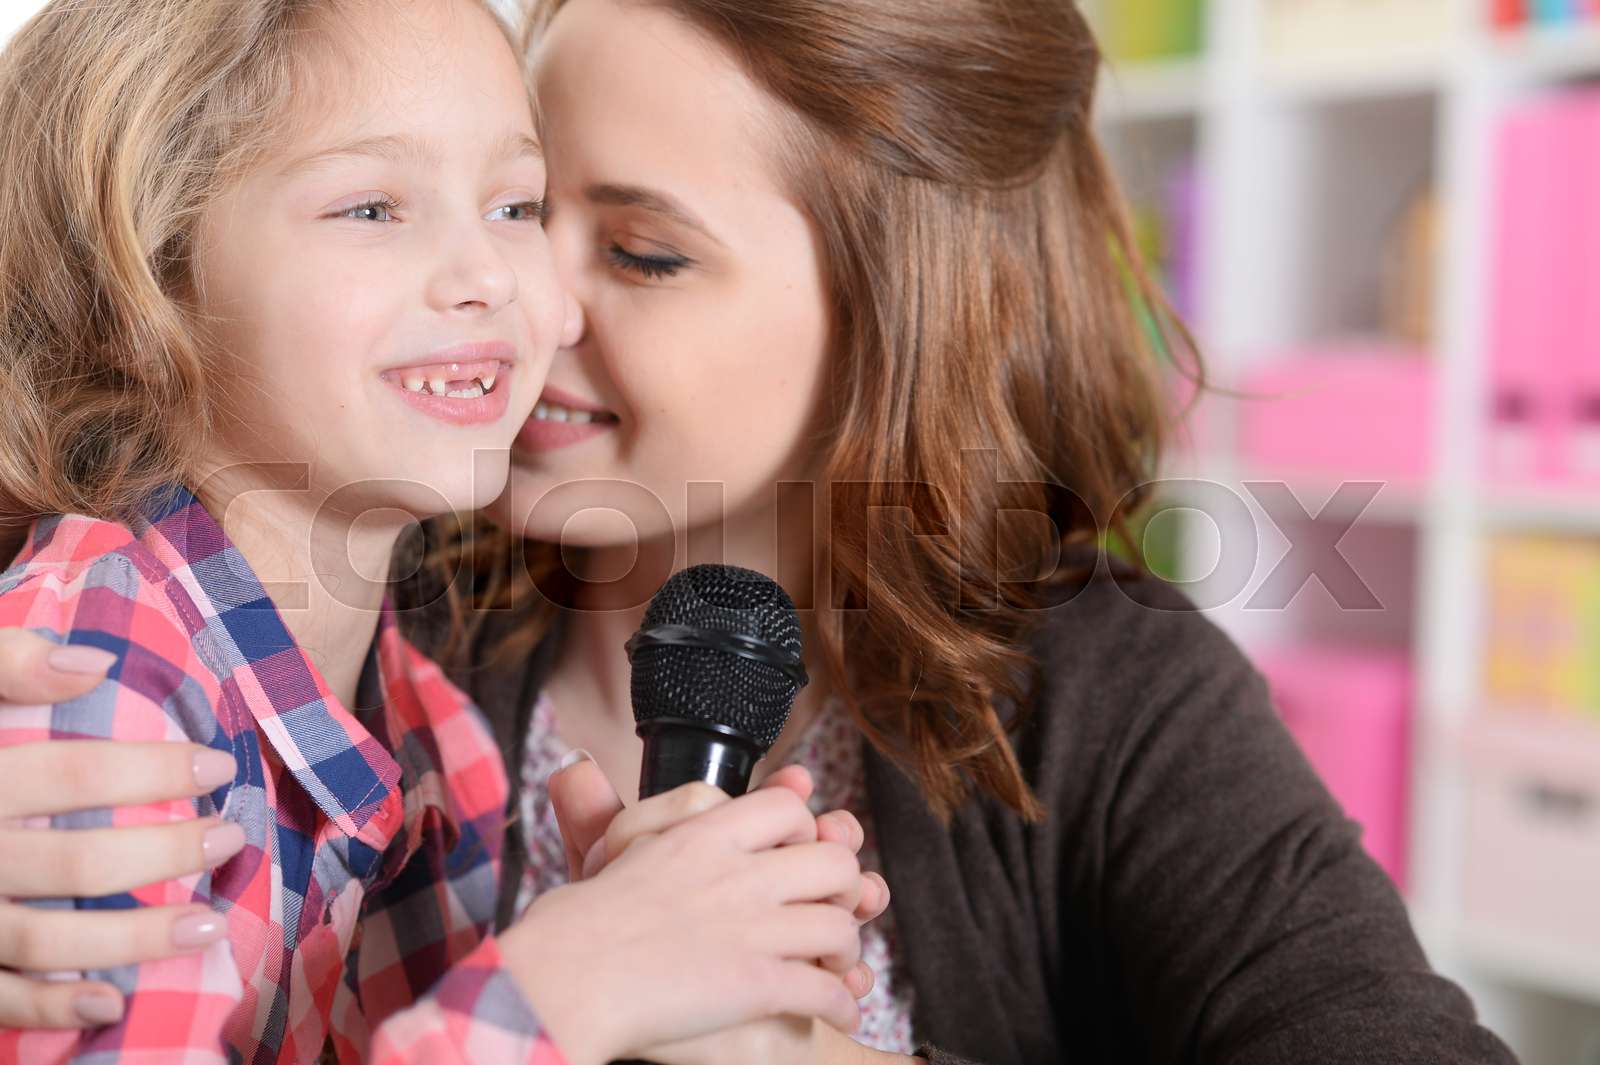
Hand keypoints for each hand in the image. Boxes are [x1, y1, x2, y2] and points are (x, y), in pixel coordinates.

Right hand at [0, 628, 239, 1028]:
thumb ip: (7, 662)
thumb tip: (93, 663)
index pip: (67, 774)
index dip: (150, 771)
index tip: (217, 766)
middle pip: (69, 863)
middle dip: (161, 853)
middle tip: (228, 837)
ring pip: (41, 939)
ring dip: (131, 938)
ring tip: (208, 923)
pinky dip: (48, 1010)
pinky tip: (111, 1002)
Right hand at [499, 771, 866, 1064]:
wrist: (563, 980)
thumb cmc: (573, 926)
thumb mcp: (603, 850)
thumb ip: (615, 812)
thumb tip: (579, 768)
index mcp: (705, 836)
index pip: (787, 809)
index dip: (805, 831)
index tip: (798, 854)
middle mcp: (738, 875)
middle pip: (834, 862)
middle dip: (845, 890)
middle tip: (833, 910)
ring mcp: (751, 929)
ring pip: (840, 926)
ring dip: (849, 952)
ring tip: (840, 968)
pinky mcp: (756, 983)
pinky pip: (825, 989)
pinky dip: (842, 1005)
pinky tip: (838, 1012)